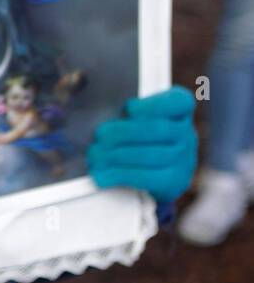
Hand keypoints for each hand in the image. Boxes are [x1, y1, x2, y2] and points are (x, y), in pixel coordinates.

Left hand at [88, 85, 197, 203]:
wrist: (160, 173)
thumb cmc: (143, 138)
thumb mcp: (141, 119)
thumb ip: (128, 114)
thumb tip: (100, 116)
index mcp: (180, 111)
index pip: (179, 102)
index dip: (154, 105)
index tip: (129, 108)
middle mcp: (187, 134)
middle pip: (158, 130)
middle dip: (124, 133)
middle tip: (100, 135)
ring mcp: (184, 159)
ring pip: (150, 155)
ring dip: (117, 155)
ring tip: (95, 155)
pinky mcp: (174, 181)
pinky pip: (146, 178)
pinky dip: (119, 175)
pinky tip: (102, 174)